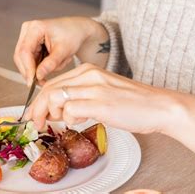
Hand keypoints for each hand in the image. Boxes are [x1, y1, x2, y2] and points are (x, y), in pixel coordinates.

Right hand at [13, 17, 95, 85]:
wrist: (77, 29)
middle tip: (41, 83)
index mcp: (35, 27)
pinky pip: (28, 59)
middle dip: (30, 71)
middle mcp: (28, 30)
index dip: (27, 68)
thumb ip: (50, 64)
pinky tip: (50, 65)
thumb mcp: (64, 51)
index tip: (32, 82)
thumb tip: (38, 76)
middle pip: (20, 56)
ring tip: (54, 67)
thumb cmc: (72, 35)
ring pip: (23, 59)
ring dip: (35, 69)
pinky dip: (38, 65)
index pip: (25, 51)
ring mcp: (27, 36)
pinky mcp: (30, 43)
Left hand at [24, 63, 179, 134]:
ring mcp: (95, 88)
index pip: (53, 82)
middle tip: (38, 123)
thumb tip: (58, 109)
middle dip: (38, 109)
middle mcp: (89, 75)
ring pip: (55, 97)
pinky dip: (69, 119)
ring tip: (63, 122)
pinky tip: (80, 121)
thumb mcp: (103, 90)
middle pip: (49, 89)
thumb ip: (81, 94)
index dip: (39, 101)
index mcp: (89, 70)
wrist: (158, 106)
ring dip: (52, 114)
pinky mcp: (101, 103)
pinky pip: (70, 110)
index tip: (35, 114)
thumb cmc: (133, 102)